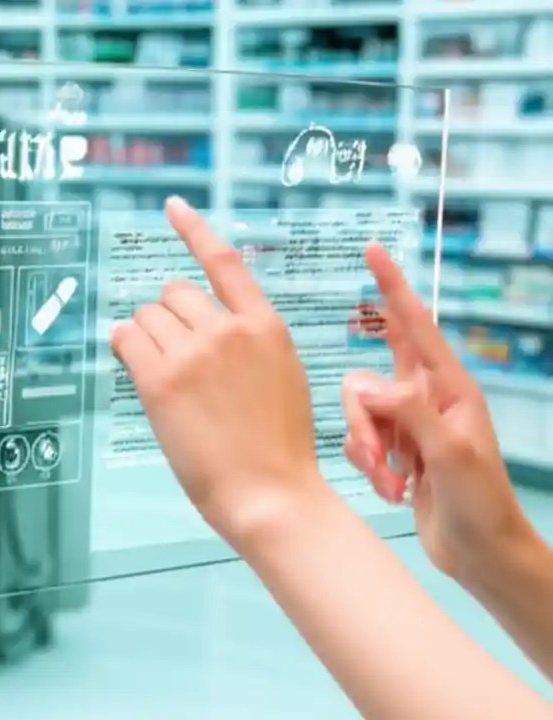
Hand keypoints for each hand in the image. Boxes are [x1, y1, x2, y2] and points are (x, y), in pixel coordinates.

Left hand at [110, 197, 328, 545]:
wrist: (268, 492)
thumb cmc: (276, 445)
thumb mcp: (282, 376)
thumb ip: (247, 341)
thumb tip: (204, 321)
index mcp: (266, 327)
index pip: (223, 262)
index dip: (193, 230)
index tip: (171, 206)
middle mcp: (228, 330)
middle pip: (172, 293)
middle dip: (168, 319)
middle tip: (180, 361)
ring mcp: (194, 354)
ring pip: (145, 316)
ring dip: (147, 337)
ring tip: (169, 378)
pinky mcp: (160, 380)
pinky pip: (125, 339)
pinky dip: (125, 348)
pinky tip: (140, 371)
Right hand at [341, 243, 534, 582]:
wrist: (481, 552)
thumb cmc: (480, 504)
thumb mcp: (449, 455)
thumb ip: (408, 412)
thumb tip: (366, 385)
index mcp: (450, 389)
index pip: (416, 327)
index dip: (393, 287)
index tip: (374, 250)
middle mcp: (427, 399)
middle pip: (368, 383)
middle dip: (364, 422)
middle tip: (382, 460)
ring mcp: (409, 424)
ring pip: (358, 415)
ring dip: (367, 451)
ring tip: (394, 483)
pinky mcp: (395, 449)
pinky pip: (359, 441)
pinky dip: (369, 467)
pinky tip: (392, 490)